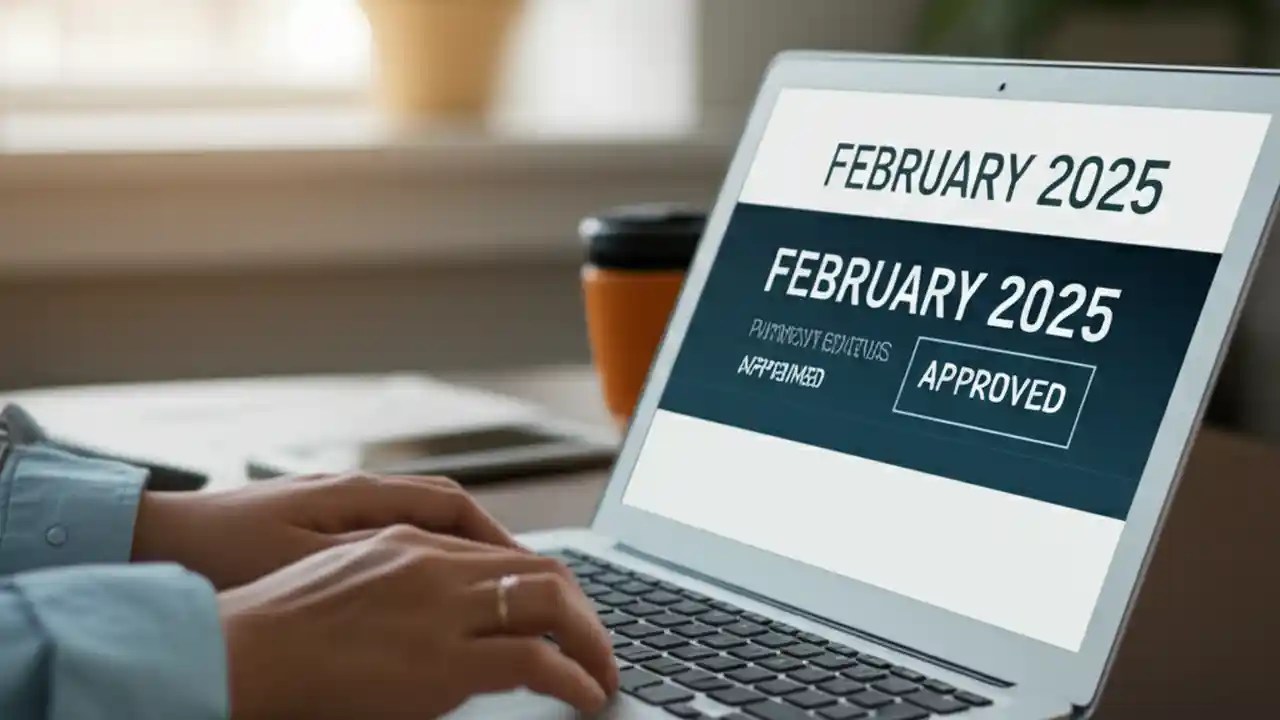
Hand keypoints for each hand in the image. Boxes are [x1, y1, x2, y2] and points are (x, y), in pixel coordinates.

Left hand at [132, 474, 519, 588]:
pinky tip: (424, 588)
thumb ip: (372, 559)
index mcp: (358, 494)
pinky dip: (422, 555)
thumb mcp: (303, 562)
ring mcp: (337, 503)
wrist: (156, 535)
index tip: (529, 570)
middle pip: (446, 508)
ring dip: (460, 549)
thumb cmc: (221, 553)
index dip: (498, 537)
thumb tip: (438, 567)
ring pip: (420, 520)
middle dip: (492, 543)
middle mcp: (355, 491)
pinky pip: (392, 531)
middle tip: (525, 583)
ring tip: (485, 588)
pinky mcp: (317, 522)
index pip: (452, 505)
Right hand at [219, 525, 618, 719]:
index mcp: (410, 543)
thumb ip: (397, 588)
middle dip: (582, 609)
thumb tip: (430, 617)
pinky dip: (574, 676)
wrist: (238, 653)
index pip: (504, 553)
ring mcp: (443, 611)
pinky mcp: (444, 663)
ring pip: (550, 604)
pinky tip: (585, 695)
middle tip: (597, 645)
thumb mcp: (342, 582)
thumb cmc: (272, 629)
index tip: (563, 615)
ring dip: (590, 640)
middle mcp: (436, 566)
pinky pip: (536, 662)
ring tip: (603, 672)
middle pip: (542, 570)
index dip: (547, 585)